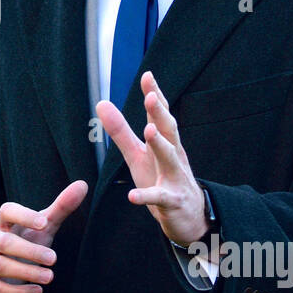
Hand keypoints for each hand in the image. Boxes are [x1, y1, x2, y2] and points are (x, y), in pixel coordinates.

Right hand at [0, 180, 86, 292]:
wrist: (4, 273)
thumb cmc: (26, 241)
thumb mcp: (44, 226)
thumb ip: (61, 207)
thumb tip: (83, 185)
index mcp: (2, 220)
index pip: (6, 211)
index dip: (24, 215)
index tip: (44, 223)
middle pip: (3, 242)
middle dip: (29, 251)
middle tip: (54, 259)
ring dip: (25, 272)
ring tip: (49, 277)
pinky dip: (18, 291)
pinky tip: (37, 291)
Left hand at [95, 71, 207, 245]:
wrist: (191, 216)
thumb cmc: (163, 179)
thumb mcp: (139, 155)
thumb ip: (120, 131)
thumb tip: (101, 103)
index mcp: (166, 142)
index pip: (161, 115)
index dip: (155, 95)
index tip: (148, 76)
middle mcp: (174, 156)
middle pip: (169, 131)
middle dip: (160, 114)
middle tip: (150, 97)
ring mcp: (175, 178)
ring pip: (170, 159)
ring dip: (161, 145)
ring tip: (149, 131)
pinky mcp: (172, 201)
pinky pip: (159, 198)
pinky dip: (147, 196)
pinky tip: (132, 196)